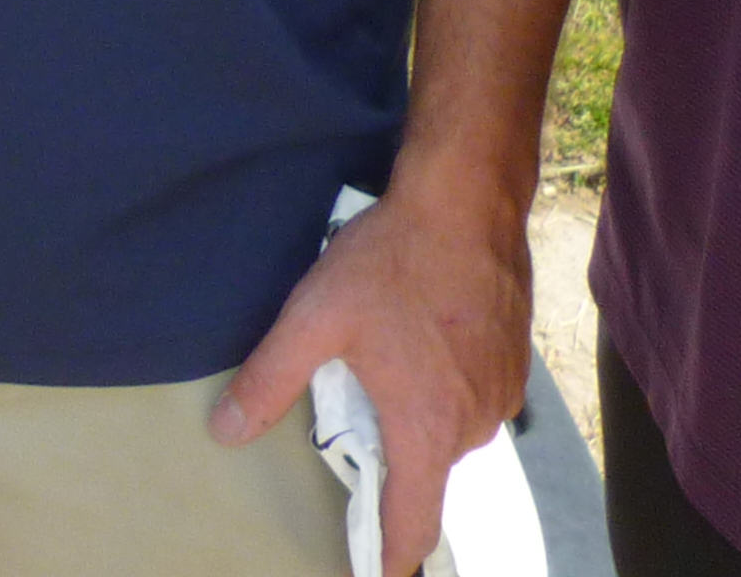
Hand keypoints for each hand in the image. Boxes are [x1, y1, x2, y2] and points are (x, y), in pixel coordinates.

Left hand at [210, 181, 527, 576]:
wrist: (466, 202)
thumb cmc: (392, 261)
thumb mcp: (314, 318)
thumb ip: (270, 380)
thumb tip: (226, 434)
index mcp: (426, 430)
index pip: (412, 526)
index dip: (389, 559)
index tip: (371, 575)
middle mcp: (473, 425)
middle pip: (425, 473)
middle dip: (389, 459)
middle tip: (352, 410)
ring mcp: (501, 394)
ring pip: (448, 431)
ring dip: (416, 416)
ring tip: (385, 361)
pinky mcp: (514, 363)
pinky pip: (470, 397)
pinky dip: (441, 386)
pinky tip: (416, 339)